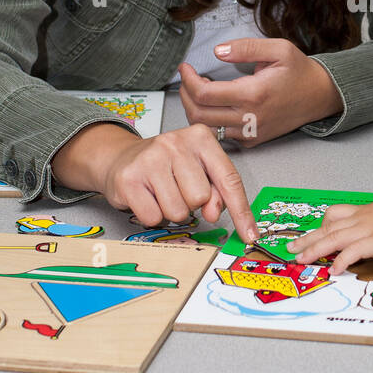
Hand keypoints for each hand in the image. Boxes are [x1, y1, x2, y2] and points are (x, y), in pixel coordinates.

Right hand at [100, 123, 256, 241]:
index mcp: (200, 138)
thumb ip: (216, 190)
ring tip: (163, 194)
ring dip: (172, 212)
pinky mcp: (129, 179)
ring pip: (178, 212)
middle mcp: (175, 143)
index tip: (250, 235)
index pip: (229, 179)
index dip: (241, 211)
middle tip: (179, 191)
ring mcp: (150, 159)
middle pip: (200, 198)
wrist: (123, 157)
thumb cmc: (166, 165)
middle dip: (192, 204)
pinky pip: (153, 217)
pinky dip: (153, 216)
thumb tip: (214, 214)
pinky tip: (148, 198)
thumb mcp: (198, 169)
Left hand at [177, 38, 343, 145]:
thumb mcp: (278, 49)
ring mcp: (250, 133)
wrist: (320, 96)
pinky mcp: (252, 140)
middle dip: (185, 94)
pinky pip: (221, 135)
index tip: (184, 67)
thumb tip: (218, 51)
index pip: (204, 94)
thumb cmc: (300, 72)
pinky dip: (211, 121)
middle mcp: (250, 118)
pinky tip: (215, 105)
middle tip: (187, 79)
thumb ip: (245, 48)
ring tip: (199, 91)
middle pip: (198, 114)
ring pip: (206, 128)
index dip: (187, 80)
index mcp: (253, 94)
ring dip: (195, 109)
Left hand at [287, 187, 372, 275]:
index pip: (336, 216)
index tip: (309, 232)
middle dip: (308, 238)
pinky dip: (341, 261)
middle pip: (328, 227)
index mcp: (368, 213)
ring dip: (315, 249)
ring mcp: (371, 229)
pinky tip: (334, 270)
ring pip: (334, 238)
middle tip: (291, 247)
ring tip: (301, 259)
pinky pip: (354, 251)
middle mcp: (365, 219)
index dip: (320, 225)